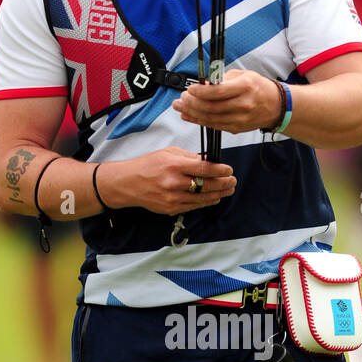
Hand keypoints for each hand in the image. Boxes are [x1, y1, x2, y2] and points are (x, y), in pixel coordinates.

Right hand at [100, 147, 235, 215]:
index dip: (220, 170)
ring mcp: (173, 198)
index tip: (229, 170)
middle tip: (232, 181)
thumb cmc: (148, 165)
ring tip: (228, 190)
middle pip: (206, 185)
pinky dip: (206, 202)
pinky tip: (214, 198)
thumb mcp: (168, 153)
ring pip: (202, 198)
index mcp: (174, 166)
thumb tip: (208, 161)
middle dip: (223, 183)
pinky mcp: (171, 209)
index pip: (204, 169)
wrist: (128, 183)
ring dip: (218, 194)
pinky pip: (193, 206)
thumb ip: (189, 157)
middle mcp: (174, 183)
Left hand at [173, 69, 282, 134]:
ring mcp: (240, 119)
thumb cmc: (257, 87)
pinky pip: (214, 126)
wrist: (275, 106)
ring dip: (192, 113)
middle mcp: (243, 105)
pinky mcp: (236, 128)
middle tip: (182, 98)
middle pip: (211, 107)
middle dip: (192, 103)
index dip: (200, 91)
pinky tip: (189, 116)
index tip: (190, 88)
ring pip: (210, 118)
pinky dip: (199, 121)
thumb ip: (221, 79)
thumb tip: (202, 83)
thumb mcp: (242, 75)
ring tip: (180, 107)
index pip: (217, 91)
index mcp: (245, 87)